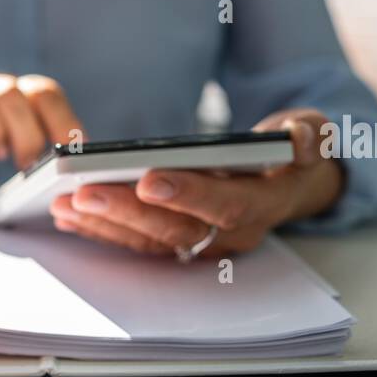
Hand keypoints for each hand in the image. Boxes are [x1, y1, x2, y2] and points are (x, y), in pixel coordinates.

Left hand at [49, 108, 345, 257]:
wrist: (288, 179)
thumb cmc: (292, 150)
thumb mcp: (311, 132)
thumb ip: (309, 135)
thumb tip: (299, 139)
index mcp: (265, 204)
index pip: (227, 205)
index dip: (189, 195)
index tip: (149, 179)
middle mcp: (231, 234)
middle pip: (176, 230)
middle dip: (127, 212)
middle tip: (82, 192)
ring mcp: (201, 244)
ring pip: (149, 242)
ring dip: (103, 224)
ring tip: (64, 202)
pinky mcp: (176, 242)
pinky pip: (136, 242)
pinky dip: (101, 228)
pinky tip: (67, 212)